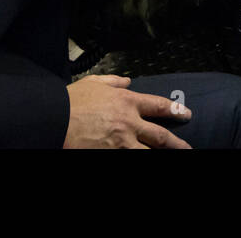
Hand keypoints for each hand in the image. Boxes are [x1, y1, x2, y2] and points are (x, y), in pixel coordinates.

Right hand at [64, 74, 191, 148]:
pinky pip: (132, 160)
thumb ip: (114, 81)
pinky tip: (146, 160)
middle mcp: (129, 123)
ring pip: (150, 153)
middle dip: (177, 143)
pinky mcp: (111, 157)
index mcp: (127, 102)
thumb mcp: (93, 83)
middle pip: (160, 136)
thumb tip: (127, 80)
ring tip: (177, 157)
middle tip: (187, 148)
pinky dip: (141, 159)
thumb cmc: (70, 102)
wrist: (53, 120)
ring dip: (163, 155)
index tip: (186, 114)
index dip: (175, 110)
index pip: (159, 106)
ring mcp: (122, 144)